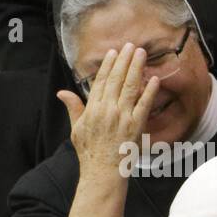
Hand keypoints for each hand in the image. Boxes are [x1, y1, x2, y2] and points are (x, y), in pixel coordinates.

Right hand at [57, 41, 158, 177]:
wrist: (102, 171)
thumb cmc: (90, 152)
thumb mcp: (76, 128)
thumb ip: (73, 108)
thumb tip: (62, 92)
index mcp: (93, 108)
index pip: (101, 81)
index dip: (108, 65)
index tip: (114, 52)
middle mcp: (107, 109)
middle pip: (116, 79)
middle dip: (124, 60)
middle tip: (131, 45)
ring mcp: (122, 117)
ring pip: (130, 87)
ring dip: (136, 69)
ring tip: (141, 54)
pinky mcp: (135, 126)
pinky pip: (144, 105)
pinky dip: (149, 91)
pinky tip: (154, 79)